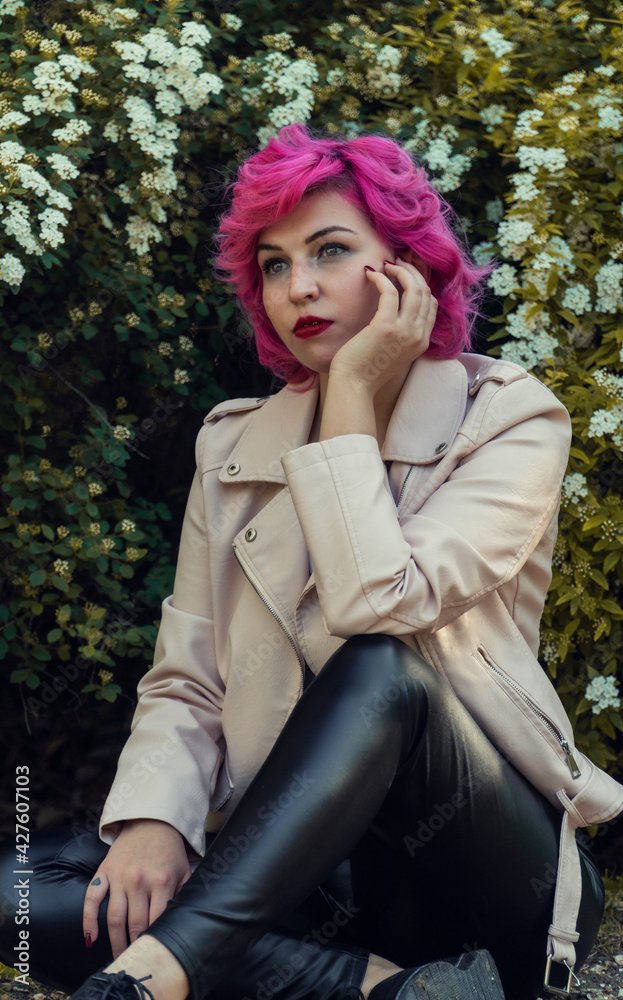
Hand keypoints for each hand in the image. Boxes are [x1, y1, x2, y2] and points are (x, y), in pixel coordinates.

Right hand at [83, 818, 190, 957]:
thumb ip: (184, 895)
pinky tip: (91, 938)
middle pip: (135, 924)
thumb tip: (183, 920)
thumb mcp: (184, 870)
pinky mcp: (104, 871)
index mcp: (161, 881)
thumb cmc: (169, 850)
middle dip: (135, 946)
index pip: (157, 920)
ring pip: (115, 918)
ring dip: (116, 941)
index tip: (154, 953)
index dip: (155, 939)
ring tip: (119, 957)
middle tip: (135, 961)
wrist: (151, 821)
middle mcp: (139, 880)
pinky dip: (89, 920)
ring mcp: (119, 876)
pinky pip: (92, 899)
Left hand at [328, 257, 437, 396]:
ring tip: (386, 264)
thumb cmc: (366, 370)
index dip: (420, 284)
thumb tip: (395, 309)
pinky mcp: (385, 327)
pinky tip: (370, 274)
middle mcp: (418, 336)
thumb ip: (401, 334)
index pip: (431, 304)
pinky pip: (390, 292)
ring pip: (414, 288)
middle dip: (412, 272)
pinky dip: (381, 278)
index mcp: (421, 342)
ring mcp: (404, 331)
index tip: (405, 274)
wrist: (354, 387)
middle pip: (425, 292)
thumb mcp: (392, 351)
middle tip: (395, 263)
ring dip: (401, 271)